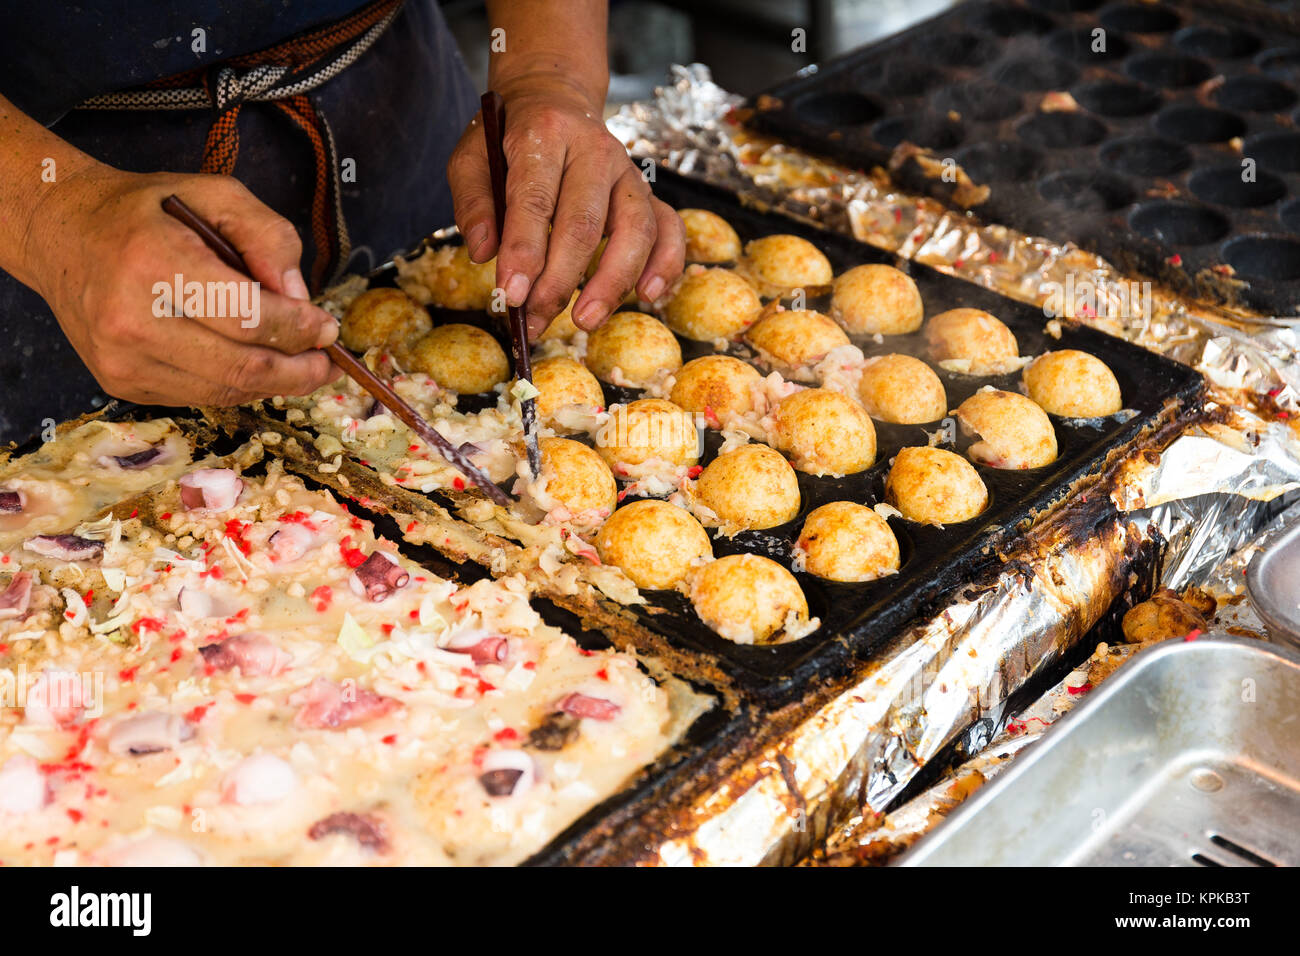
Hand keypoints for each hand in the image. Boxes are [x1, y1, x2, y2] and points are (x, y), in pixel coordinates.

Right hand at [22, 165, 338, 405]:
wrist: (61, 234)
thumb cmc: (147, 212)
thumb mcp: (215, 195)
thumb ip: (268, 237)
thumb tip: (302, 298)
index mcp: (153, 263)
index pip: (247, 315)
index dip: (299, 328)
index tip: (327, 327)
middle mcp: (131, 319)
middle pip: (242, 366)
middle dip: (299, 369)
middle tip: (327, 362)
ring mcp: (122, 359)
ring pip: (225, 390)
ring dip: (274, 383)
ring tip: (300, 365)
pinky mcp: (120, 382)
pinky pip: (200, 396)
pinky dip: (237, 385)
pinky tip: (251, 364)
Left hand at [447, 75, 684, 337]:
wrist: (554, 97)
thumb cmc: (508, 137)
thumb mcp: (472, 156)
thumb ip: (473, 203)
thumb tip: (483, 253)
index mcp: (545, 135)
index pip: (535, 200)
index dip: (524, 252)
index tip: (511, 294)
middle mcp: (593, 150)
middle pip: (585, 223)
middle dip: (560, 281)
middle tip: (536, 319)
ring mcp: (628, 171)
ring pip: (636, 229)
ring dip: (613, 282)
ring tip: (586, 320)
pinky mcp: (647, 191)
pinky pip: (670, 228)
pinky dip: (666, 264)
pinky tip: (648, 295)